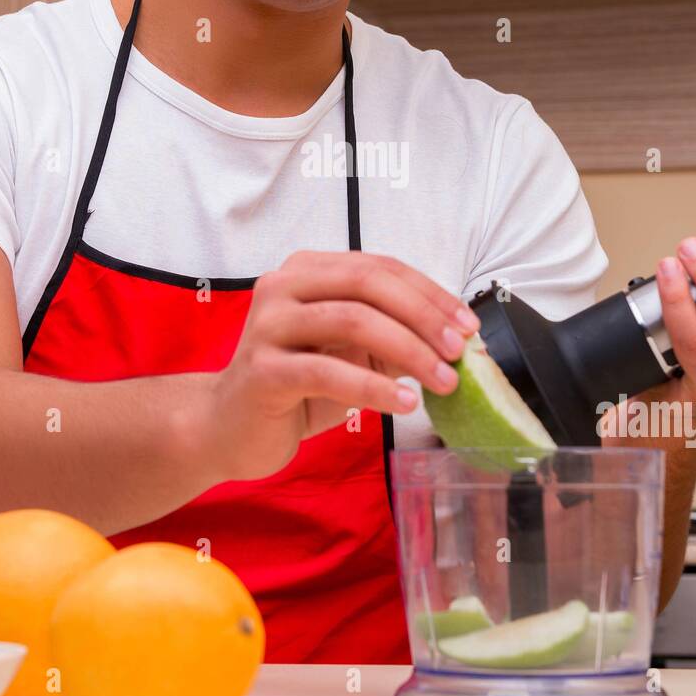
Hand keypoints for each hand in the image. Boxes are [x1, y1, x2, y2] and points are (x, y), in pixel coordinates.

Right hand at [210, 250, 479, 480]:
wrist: (227, 427)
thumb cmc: (295, 387)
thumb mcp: (351, 355)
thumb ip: (391, 339)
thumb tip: (455, 343)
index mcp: (307, 271)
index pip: (380, 267)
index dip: (430, 293)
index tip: (469, 324)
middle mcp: (283, 286)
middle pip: (368, 284)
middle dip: (424, 317)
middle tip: (460, 351)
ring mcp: (268, 325)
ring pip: (352, 321)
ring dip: (409, 351)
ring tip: (443, 381)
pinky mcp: (262, 370)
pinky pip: (329, 372)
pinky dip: (374, 387)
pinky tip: (404, 403)